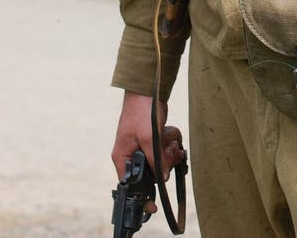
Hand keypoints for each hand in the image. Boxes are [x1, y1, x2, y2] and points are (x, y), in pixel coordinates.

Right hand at [111, 91, 183, 214]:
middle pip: (150, 174)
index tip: (152, 207)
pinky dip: (170, 148)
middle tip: (170, 153)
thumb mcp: (148, 136)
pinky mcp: (153, 141)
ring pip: (159, 163)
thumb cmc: (141, 111)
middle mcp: (131, 155)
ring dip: (169, 155)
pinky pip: (164, 152)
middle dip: (163, 166)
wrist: (148, 89)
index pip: (130, 184)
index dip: (142, 195)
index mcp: (123, 157)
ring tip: (172, 143)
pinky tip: (173, 138)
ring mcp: (143, 148)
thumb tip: (162, 179)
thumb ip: (154, 158)